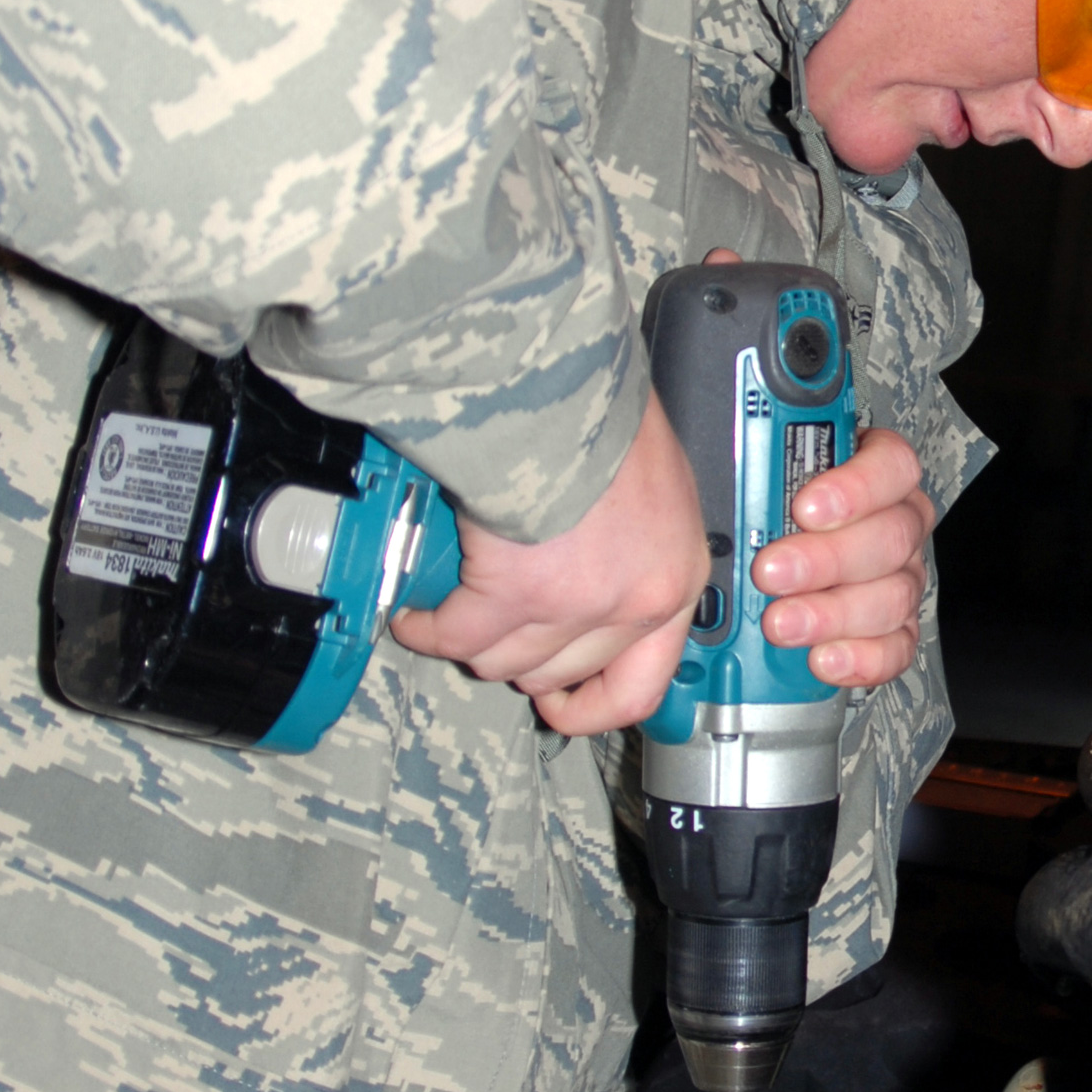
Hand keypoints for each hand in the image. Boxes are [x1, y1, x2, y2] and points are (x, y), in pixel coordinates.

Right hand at [388, 391, 708, 735]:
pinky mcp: (513, 595)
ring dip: (469, 645)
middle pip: (561, 671)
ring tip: (447, 622)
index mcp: (675, 581)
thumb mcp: (655, 491)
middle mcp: (633, 604)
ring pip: (506, 661)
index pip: (643, 684)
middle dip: (519, 659)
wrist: (569, 388)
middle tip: (494, 635)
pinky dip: (428, 631)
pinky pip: (457, 637)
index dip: (593, 703)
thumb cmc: (608, 416)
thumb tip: (599, 568)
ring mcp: (574, 606)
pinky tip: (416, 620)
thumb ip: (636, 546)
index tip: (564, 701)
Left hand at [752, 427, 932, 688]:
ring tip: (780, 623)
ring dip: (832, 614)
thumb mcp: (758, 474)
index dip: (857, 488)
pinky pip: (897, 647)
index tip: (805, 508)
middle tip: (771, 573)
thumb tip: (717, 463)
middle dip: (827, 560)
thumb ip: (754, 469)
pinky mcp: (896, 627)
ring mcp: (901, 576)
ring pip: (893, 596)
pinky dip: (861, 658)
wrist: (769, 557)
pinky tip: (822, 659)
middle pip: (890, 538)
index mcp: (873, 470)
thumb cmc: (768, 506)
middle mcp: (897, 521)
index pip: (891, 465)